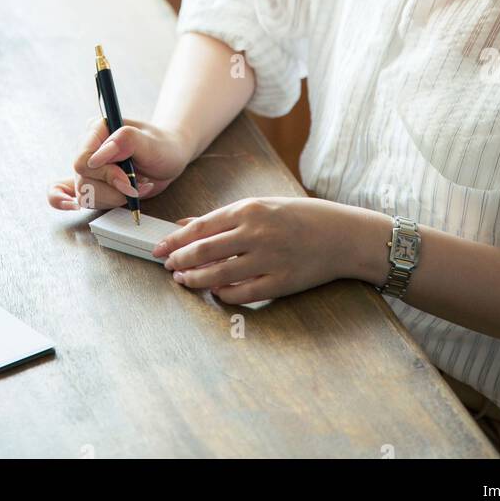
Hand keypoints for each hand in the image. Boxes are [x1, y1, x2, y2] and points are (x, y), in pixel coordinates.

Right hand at [46, 117, 191, 211]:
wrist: (169, 157)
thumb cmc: (162, 146)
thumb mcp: (150, 142)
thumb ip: (124, 142)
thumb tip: (96, 158)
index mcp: (97, 130)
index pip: (83, 159)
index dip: (104, 174)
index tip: (127, 180)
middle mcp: (88, 149)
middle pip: (82, 181)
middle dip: (111, 190)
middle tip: (135, 186)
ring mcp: (88, 168)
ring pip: (84, 195)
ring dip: (112, 198)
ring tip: (133, 189)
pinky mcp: (92, 184)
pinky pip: (68, 195)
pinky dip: (74, 202)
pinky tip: (76, 205)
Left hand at [150, 197, 352, 304]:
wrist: (340, 234)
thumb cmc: (299, 217)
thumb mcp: (261, 206)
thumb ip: (223, 217)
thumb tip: (186, 224)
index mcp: (249, 209)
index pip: (201, 227)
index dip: (175, 240)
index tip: (159, 247)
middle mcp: (256, 233)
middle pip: (204, 251)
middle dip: (179, 260)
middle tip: (166, 266)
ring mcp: (268, 260)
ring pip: (218, 274)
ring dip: (195, 279)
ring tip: (183, 280)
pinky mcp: (279, 283)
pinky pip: (241, 293)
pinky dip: (222, 293)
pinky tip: (214, 291)